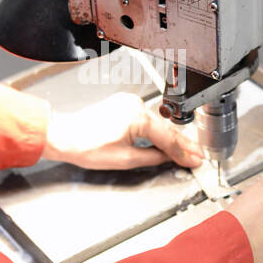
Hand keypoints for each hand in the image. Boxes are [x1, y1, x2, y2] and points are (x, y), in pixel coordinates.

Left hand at [42, 93, 204, 171]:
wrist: (64, 135)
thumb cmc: (86, 145)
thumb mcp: (124, 159)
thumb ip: (152, 158)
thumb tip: (167, 158)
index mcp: (138, 117)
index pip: (168, 139)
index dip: (184, 153)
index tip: (196, 160)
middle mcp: (135, 105)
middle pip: (166, 128)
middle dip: (183, 144)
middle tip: (198, 155)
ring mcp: (129, 102)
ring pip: (157, 122)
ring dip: (171, 136)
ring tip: (187, 149)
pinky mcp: (123, 104)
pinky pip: (146, 118)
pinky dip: (157, 129)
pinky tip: (166, 137)